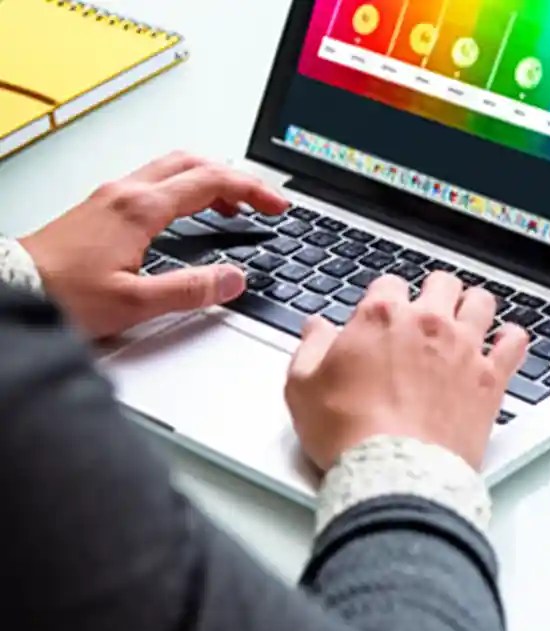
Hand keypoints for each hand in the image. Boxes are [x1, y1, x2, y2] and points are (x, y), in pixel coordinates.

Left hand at [19, 152, 288, 338]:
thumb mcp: (135, 303)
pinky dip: (184, 189)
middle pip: (193, 163)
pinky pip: (153, 182)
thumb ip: (190, 290)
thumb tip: (233, 279)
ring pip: (171, 168)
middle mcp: (125, 194)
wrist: (10, 291)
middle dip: (235, 177)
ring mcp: (110, 197)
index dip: (252, 191)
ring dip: (208, 179)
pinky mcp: (100, 208)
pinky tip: (188, 213)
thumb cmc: (60, 294)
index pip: (211, 182)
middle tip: (261, 200)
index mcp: (140, 209)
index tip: (277, 206)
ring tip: (232, 205)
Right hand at [285, 272, 529, 471]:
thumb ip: (310, 350)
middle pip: (441, 283)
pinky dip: (510, 339)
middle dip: (434, 294)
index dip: (386, 298)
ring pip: (480, 302)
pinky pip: (514, 342)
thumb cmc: (350, 434)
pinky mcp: (490, 378)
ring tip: (466, 320)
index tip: (384, 315)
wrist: (395, 471)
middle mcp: (427, 324)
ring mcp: (463, 349)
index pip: (389, 284)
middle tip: (428, 313)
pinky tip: (503, 343)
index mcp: (381, 318)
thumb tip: (316, 329)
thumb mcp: (303, 388)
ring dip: (473, 307)